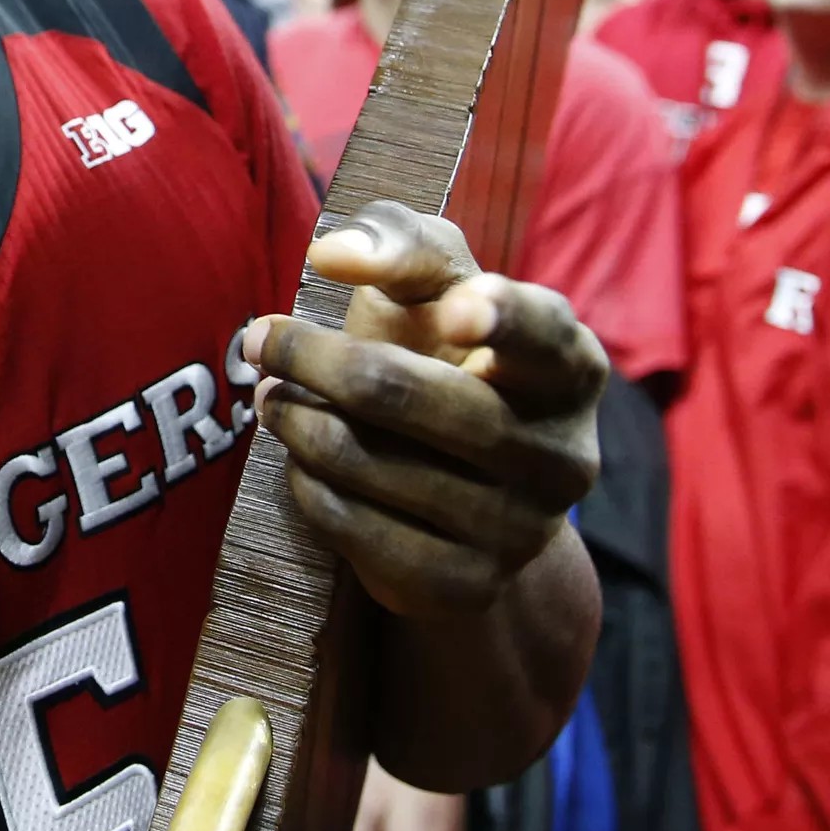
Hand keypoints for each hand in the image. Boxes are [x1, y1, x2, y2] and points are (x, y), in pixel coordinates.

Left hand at [245, 200, 604, 617]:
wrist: (474, 495)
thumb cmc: (448, 355)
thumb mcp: (440, 286)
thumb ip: (401, 244)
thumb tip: (334, 253)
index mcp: (571, 366)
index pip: (542, 336)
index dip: (501, 318)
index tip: (455, 307)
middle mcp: (563, 455)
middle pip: (411, 395)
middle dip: (316, 360)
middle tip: (259, 337)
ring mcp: (520, 530)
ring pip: (369, 462)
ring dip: (298, 421)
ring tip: (272, 396)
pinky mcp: (467, 586)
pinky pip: (356, 529)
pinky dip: (309, 485)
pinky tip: (300, 460)